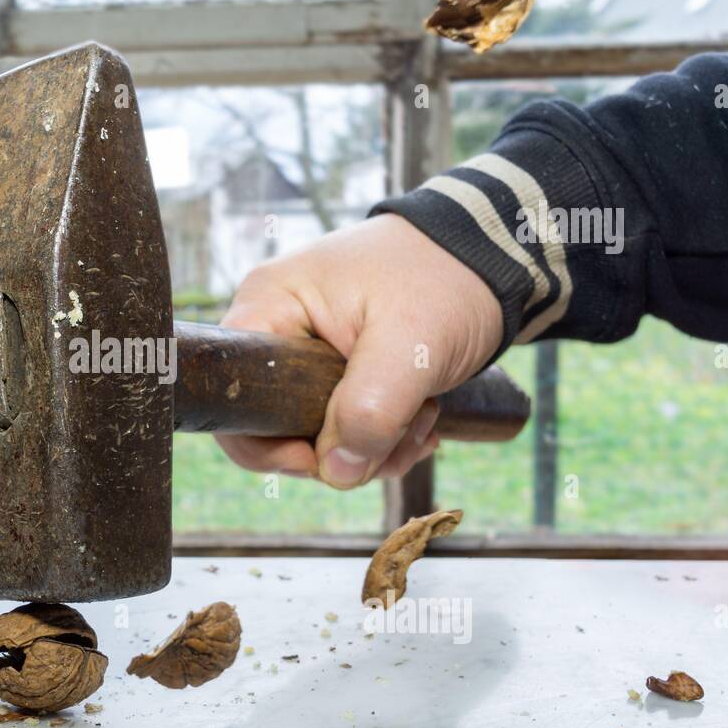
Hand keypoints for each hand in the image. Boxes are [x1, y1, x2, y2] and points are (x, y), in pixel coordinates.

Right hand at [215, 213, 503, 488]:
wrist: (492, 254)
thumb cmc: (444, 277)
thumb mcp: (408, 345)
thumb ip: (368, 411)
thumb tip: (334, 473)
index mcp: (270, 307)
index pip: (235, 397)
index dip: (268, 443)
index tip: (323, 455)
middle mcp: (278, 330)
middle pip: (275, 426)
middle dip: (341, 449)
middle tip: (398, 434)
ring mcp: (308, 353)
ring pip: (316, 435)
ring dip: (374, 446)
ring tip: (423, 417)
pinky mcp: (339, 371)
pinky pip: (344, 426)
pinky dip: (383, 438)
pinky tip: (421, 418)